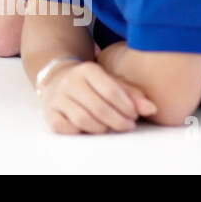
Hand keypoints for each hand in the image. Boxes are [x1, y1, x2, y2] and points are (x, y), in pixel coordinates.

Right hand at [39, 61, 157, 133]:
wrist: (56, 77)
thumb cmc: (91, 84)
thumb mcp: (111, 82)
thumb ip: (132, 95)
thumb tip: (151, 109)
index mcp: (87, 70)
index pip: (111, 91)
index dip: (127, 107)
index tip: (134, 115)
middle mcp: (70, 81)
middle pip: (98, 108)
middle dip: (118, 121)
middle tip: (127, 126)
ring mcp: (58, 97)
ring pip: (82, 119)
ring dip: (101, 128)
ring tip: (109, 127)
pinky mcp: (49, 112)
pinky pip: (65, 127)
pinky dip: (79, 131)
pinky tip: (88, 128)